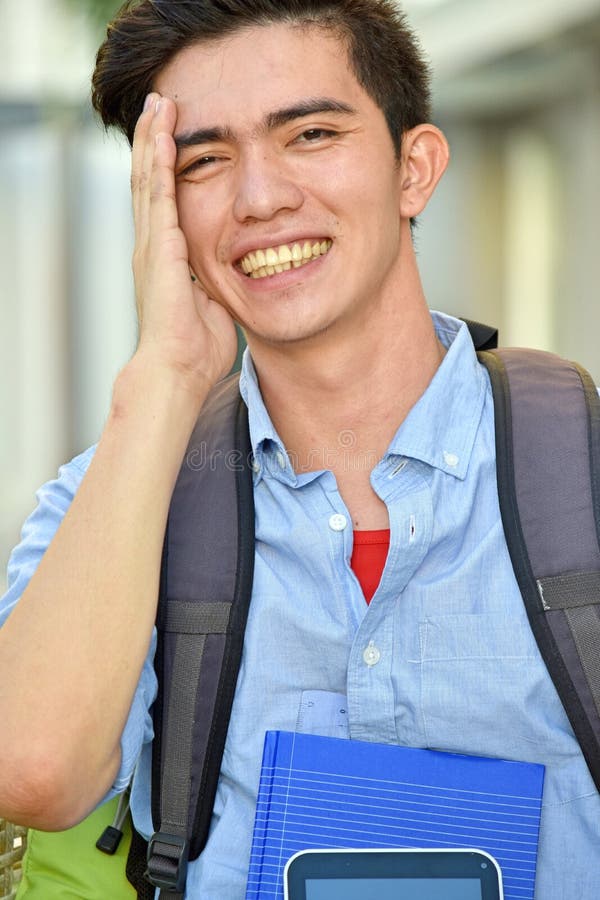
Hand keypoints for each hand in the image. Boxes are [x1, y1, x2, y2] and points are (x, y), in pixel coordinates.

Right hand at [130, 93, 237, 398]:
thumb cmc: (196, 347)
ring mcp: (151, 246)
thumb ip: (220, 279)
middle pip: (149, 180)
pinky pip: (159, 198)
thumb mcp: (214, 302)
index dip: (166, 165)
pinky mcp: (159, 251)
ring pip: (148, 180)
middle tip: (159, 104)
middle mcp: (152, 245)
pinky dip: (159, 165)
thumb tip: (245, 270)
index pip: (163, 199)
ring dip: (153, 140)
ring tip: (157, 105)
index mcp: (165, 256)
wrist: (178, 371)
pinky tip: (163, 137)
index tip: (173, 135)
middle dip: (153, 141)